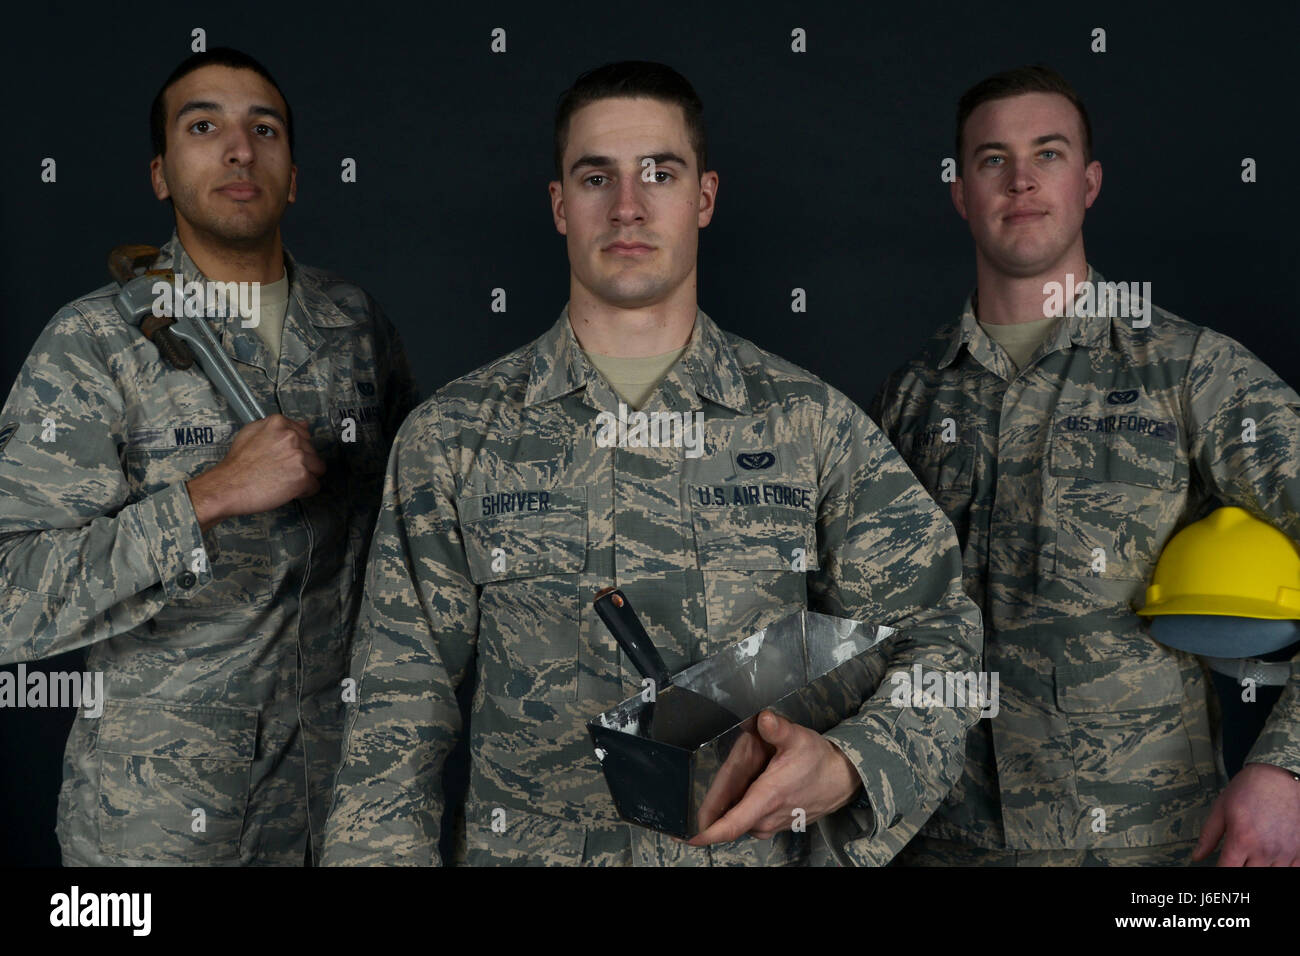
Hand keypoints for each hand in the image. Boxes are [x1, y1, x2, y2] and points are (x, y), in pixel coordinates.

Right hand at [186, 414, 325, 530]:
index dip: (296, 450)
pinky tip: (287, 490)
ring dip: (304, 477)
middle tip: (280, 472)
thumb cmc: (237, 464)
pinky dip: (304, 491)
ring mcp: (298, 457)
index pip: (305, 436)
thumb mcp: (251, 433)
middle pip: (312, 453)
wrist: (227, 486)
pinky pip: (315, 486)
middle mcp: (291, 437)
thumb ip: (279, 427)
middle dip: (301, 464)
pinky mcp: (302, 477)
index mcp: (279, 423)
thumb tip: (304, 425)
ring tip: (283, 481)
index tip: (283, 458)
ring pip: (317, 469)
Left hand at [687, 710, 861, 845]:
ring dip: (727, 809)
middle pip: (728, 820)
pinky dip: (740, 810)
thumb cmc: (819, 760)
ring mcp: (771, 824)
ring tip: (720, 789)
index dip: (706, 833)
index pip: (731, 824)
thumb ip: (778, 729)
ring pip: (739, 820)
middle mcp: (767, 817)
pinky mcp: (775, 824)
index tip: (686, 837)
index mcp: (767, 798)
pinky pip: (749, 821)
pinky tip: (742, 791)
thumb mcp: (799, 738)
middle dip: (711, 811)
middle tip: (694, 795)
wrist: (842, 779)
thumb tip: (763, 718)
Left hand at [1193, 762, 1299, 865]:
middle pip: (1248, 875)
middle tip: (1237, 857)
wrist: (1279, 777)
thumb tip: (1197, 856)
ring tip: (1253, 855)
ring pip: (1271, 875)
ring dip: (1259, 867)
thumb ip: (1208, 836)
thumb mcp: (1221, 809)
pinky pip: (1291, 871)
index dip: (1220, 871)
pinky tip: (1272, 857)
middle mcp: (1264, 850)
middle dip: (1240, 868)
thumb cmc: (1249, 790)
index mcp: (1242, 840)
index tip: (1219, 866)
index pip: (1227, 870)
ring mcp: (1285, 852)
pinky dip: (1280, 867)